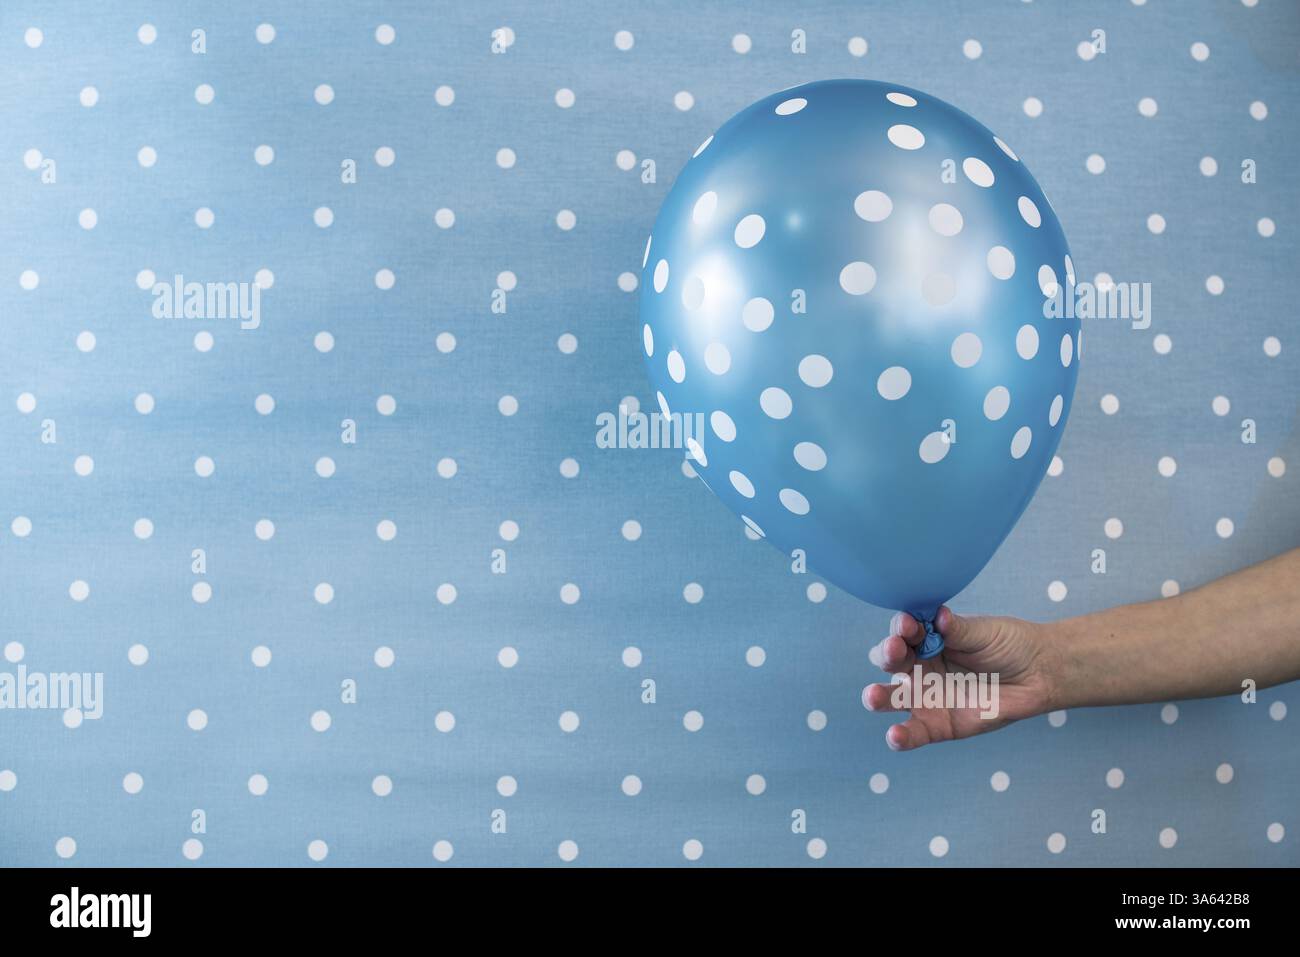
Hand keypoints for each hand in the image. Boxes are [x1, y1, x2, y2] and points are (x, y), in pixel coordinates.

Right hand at [862, 606, 1059, 750]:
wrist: (1039, 674)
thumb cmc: (1009, 645)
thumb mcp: (984, 631)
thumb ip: (958, 628)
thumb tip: (938, 615)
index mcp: (926, 639)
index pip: (903, 632)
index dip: (902, 628)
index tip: (908, 624)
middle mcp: (920, 667)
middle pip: (890, 661)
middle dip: (887, 655)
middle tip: (895, 650)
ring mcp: (926, 697)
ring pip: (892, 698)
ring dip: (878, 697)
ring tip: (873, 696)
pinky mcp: (938, 725)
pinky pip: (915, 732)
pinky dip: (901, 736)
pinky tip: (894, 735)